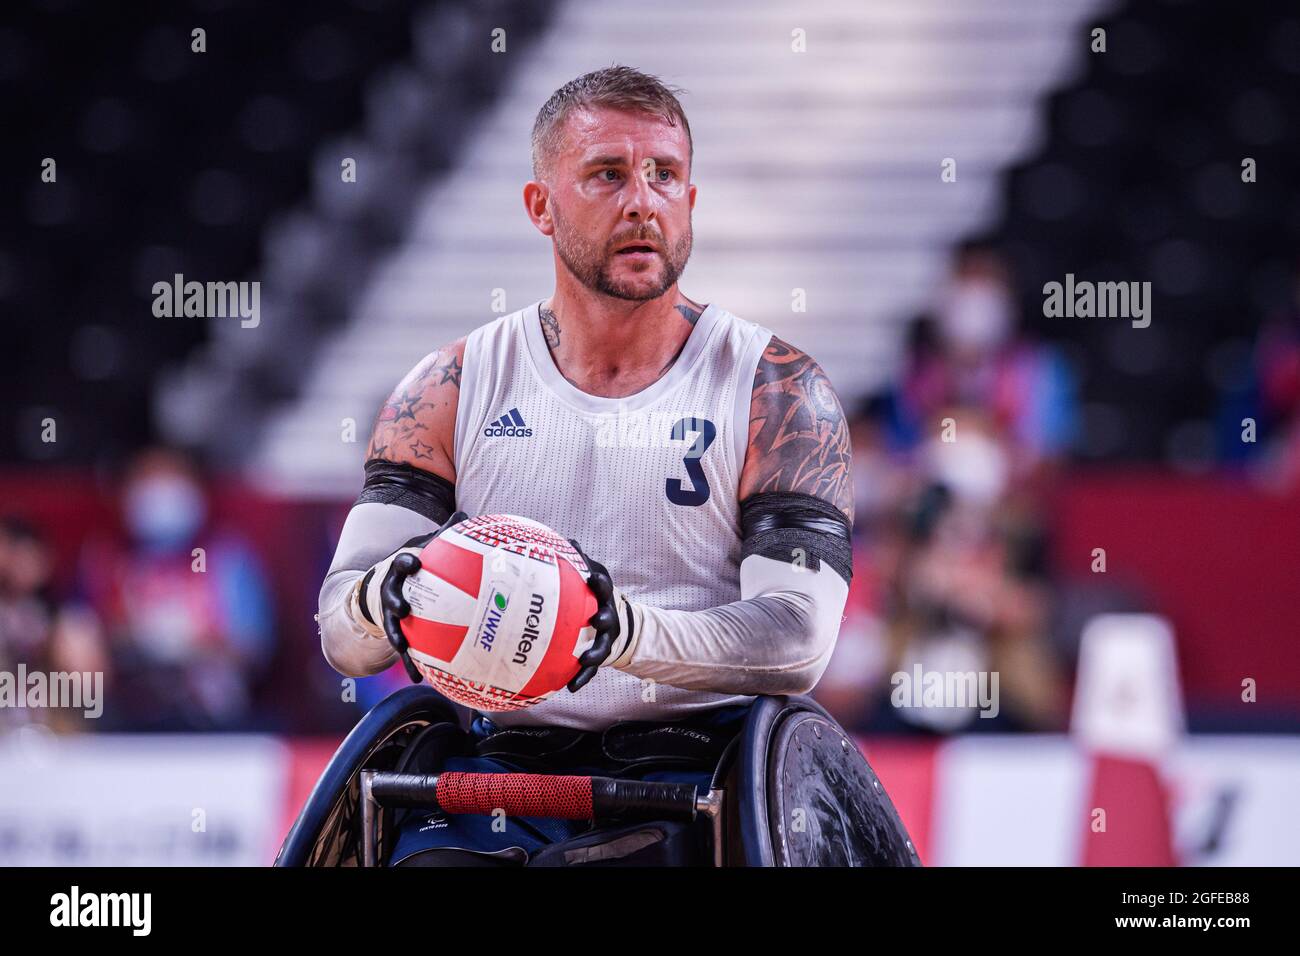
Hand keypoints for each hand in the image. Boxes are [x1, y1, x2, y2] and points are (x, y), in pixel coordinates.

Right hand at [351, 510, 467, 682]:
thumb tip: (465, 514)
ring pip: (391, 628)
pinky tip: (420, 679)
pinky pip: (403, 651)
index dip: (406, 561)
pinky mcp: (392, 633)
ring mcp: (388, 615)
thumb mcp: (424, 545)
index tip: (414, 560)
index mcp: (398, 569)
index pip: (400, 562)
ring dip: (397, 640)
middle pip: (390, 597)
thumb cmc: (412, 565)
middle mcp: (390, 592)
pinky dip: (410, 665)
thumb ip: (444, 534)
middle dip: (395, 603)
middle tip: (403, 608)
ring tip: (404, 651)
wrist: (378, 587)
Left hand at [566, 538, 633, 692]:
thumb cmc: (595, 595)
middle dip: (605, 619)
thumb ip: (579, 563)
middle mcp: (608, 618)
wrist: (616, 623)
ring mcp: (606, 640)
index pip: (605, 587)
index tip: (594, 578)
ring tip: (585, 660)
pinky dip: (581, 679)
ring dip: (595, 654)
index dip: (601, 582)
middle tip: (597, 619)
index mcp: (604, 597)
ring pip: (602, 648)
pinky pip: (590, 671)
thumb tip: (567, 541)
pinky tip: (569, 688)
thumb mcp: (591, 576)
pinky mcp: (600, 657)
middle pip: (609, 619)